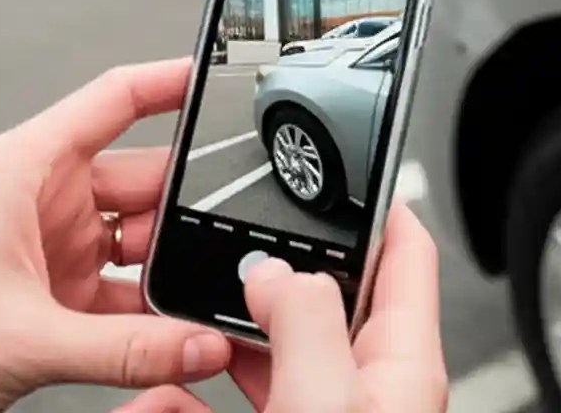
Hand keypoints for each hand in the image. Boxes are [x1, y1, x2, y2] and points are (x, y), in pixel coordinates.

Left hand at [0, 60, 231, 411]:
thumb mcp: (21, 340)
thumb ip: (126, 347)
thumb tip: (200, 344)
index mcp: (20, 172)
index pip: (112, 102)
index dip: (168, 84)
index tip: (217, 76)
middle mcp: (39, 200)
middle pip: (141, 180)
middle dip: (188, 210)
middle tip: (232, 236)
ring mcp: (51, 246)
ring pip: (139, 238)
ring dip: (171, 266)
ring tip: (203, 294)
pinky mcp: (55, 293)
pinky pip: (124, 288)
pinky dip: (152, 307)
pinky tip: (174, 327)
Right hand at [121, 205, 446, 411]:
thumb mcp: (325, 404)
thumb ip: (305, 324)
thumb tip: (273, 269)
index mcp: (400, 365)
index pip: (405, 255)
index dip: (377, 203)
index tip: (338, 171)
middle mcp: (363, 391)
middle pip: (319, 300)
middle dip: (265, 272)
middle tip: (221, 247)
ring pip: (262, 358)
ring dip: (211, 340)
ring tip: (173, 324)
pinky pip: (218, 409)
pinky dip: (179, 402)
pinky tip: (155, 398)